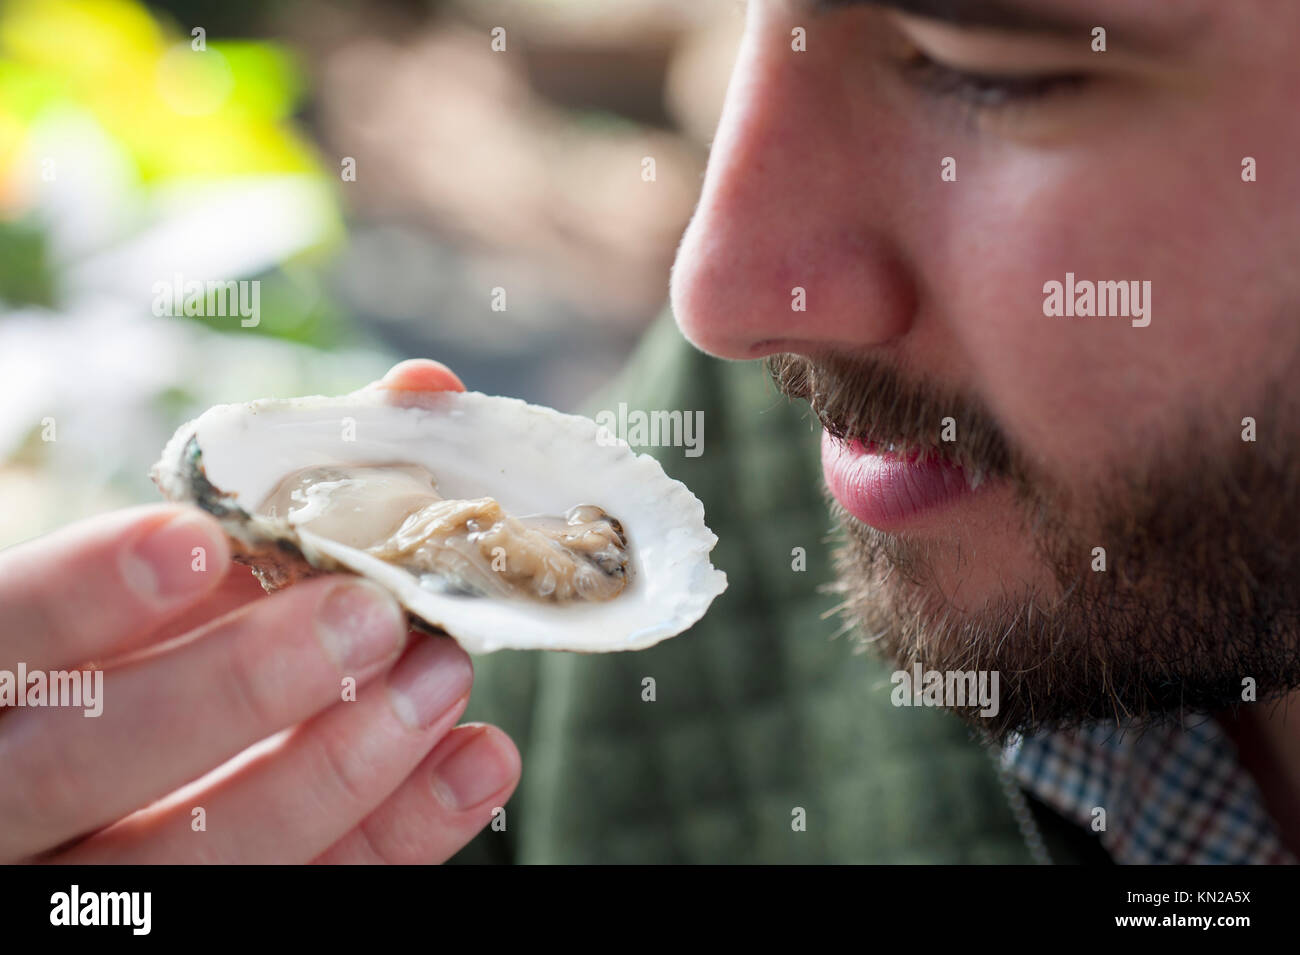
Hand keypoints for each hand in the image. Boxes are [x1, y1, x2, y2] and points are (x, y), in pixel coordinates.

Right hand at [0, 360, 519, 862]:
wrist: (140, 762)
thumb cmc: (161, 635)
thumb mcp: (173, 565)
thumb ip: (281, 487)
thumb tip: (425, 392)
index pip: (0, 639)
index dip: (81, 596)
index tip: (196, 543)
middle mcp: (9, 800)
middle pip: (82, 764)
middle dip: (235, 688)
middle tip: (368, 616)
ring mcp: (88, 881)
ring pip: (189, 862)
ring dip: (334, 771)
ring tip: (441, 676)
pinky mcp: (193, 925)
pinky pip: (293, 903)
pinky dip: (393, 838)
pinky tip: (476, 763)